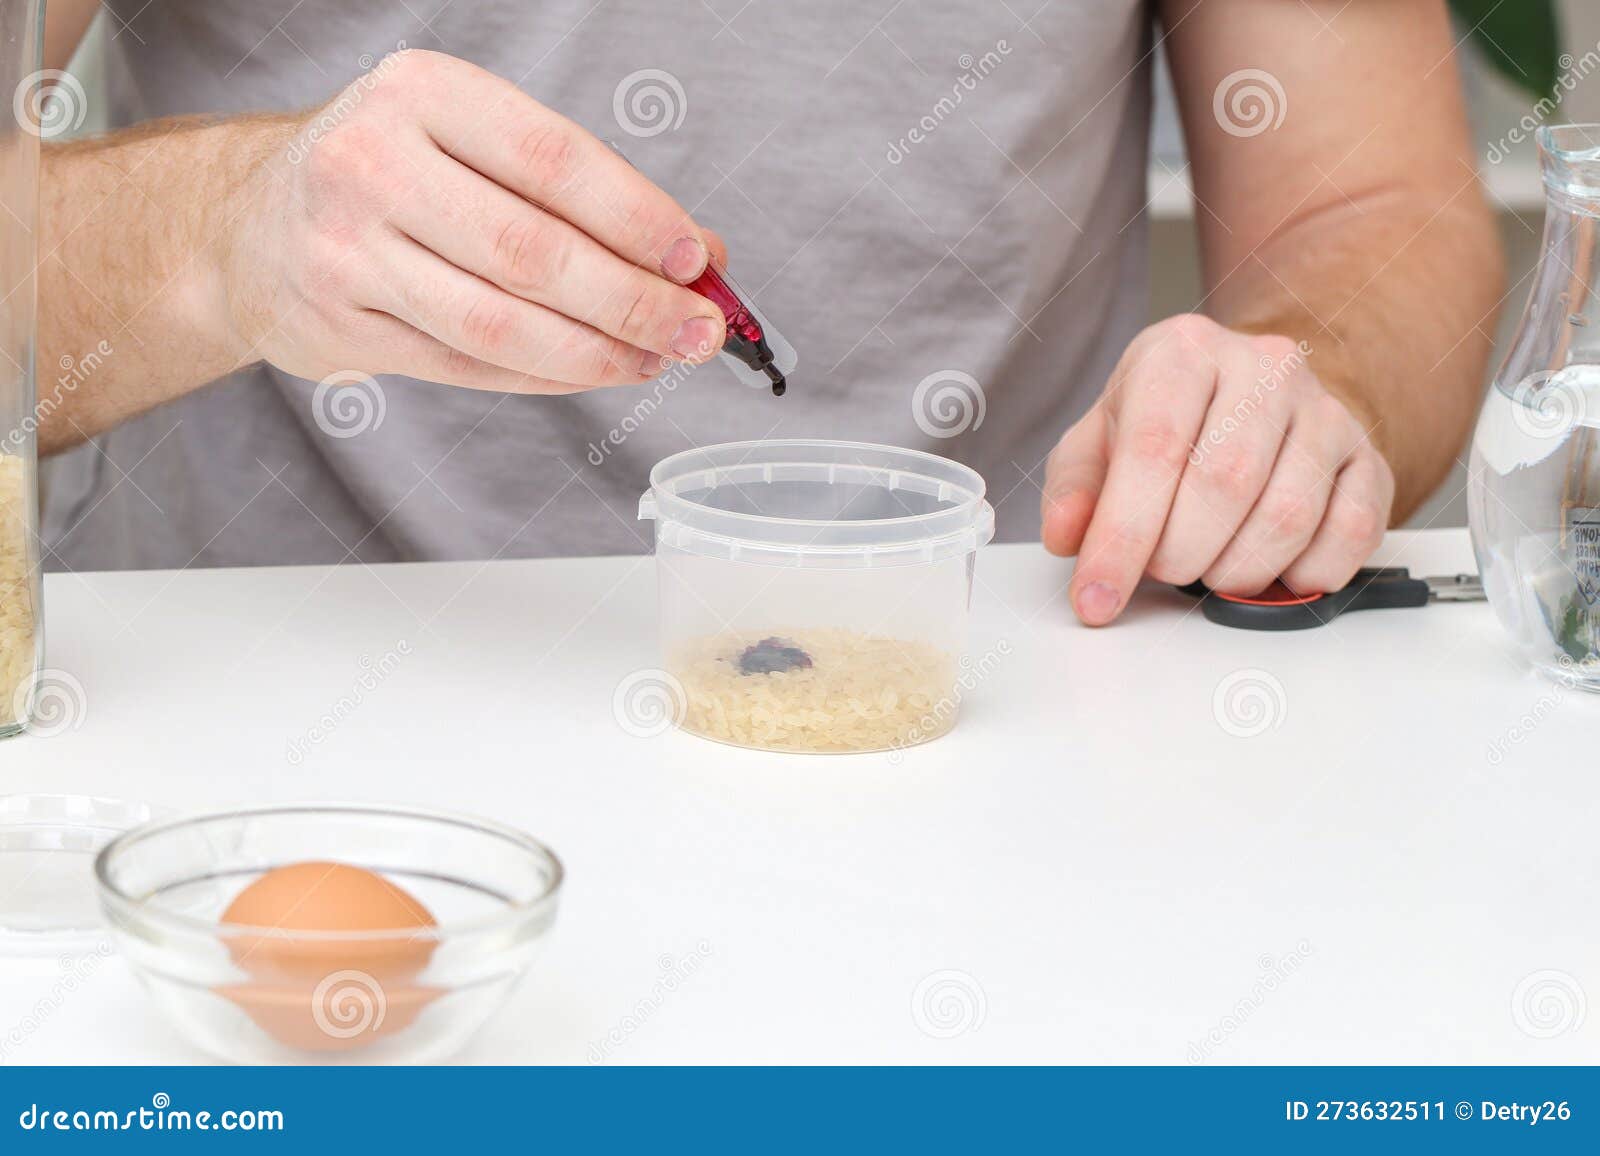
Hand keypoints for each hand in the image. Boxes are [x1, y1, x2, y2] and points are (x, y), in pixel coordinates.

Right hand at [218, 50, 727, 392]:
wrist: (248, 225)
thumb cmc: (387, 177)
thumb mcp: (473, 145)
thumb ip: (581, 193)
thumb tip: (699, 253)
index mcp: (422, 93)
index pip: (555, 160)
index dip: (638, 217)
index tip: (698, 260)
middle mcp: (372, 161)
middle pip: (534, 252)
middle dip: (633, 301)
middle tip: (699, 330)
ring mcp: (346, 248)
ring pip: (501, 323)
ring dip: (597, 352)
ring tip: (656, 359)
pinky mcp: (338, 323)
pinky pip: (468, 366)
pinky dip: (546, 377)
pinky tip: (595, 373)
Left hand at [1040, 314, 1394, 625]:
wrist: (1256, 395)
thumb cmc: (1170, 420)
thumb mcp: (1103, 437)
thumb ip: (1077, 485)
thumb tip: (1068, 535)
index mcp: (1183, 352)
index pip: (1154, 450)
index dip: (1122, 536)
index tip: (1097, 597)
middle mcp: (1264, 367)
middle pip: (1225, 484)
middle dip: (1180, 554)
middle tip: (1162, 569)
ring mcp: (1325, 410)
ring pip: (1288, 515)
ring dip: (1237, 571)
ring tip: (1209, 568)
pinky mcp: (1369, 456)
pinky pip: (1351, 533)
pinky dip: (1303, 574)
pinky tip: (1271, 568)